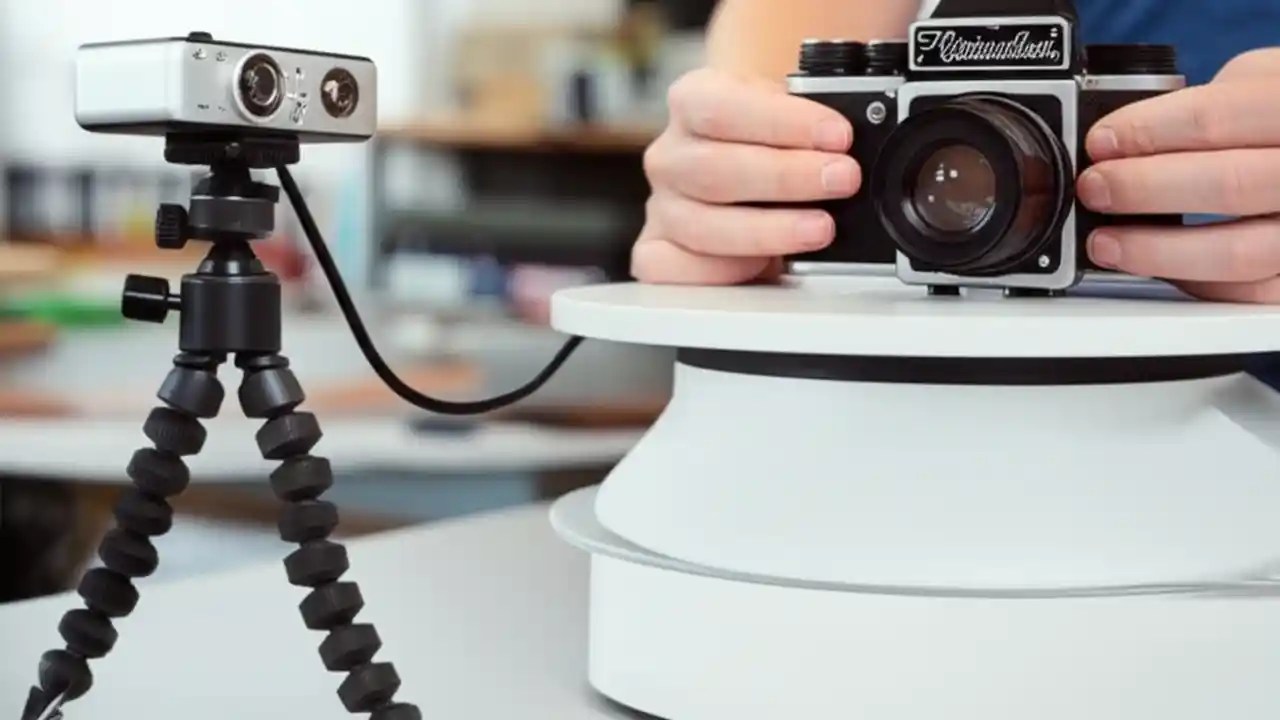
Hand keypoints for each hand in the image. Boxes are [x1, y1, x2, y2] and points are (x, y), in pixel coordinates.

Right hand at [632, 68, 861, 284]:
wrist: (748, 163)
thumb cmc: (769, 138)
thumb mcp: (791, 111)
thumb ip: (816, 118)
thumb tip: (870, 128)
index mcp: (693, 101)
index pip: (721, 108)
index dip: (783, 123)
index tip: (838, 135)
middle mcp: (671, 155)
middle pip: (713, 169)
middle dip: (786, 177)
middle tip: (841, 180)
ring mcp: (663, 207)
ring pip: (701, 225)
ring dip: (768, 229)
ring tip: (821, 228)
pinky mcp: (661, 252)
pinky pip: (674, 269)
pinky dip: (721, 270)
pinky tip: (764, 265)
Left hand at [1078, 49, 1279, 302]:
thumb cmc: (1278, 118)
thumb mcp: (1256, 83)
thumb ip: (1199, 107)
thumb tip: (1118, 142)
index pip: (1216, 118)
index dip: (1146, 132)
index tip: (1100, 143)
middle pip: (1228, 185)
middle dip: (1142, 189)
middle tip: (1094, 189)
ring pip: (1238, 252)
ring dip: (1155, 250)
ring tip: (1104, 242)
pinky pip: (1246, 292)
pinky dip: (1190, 280)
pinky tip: (1153, 264)